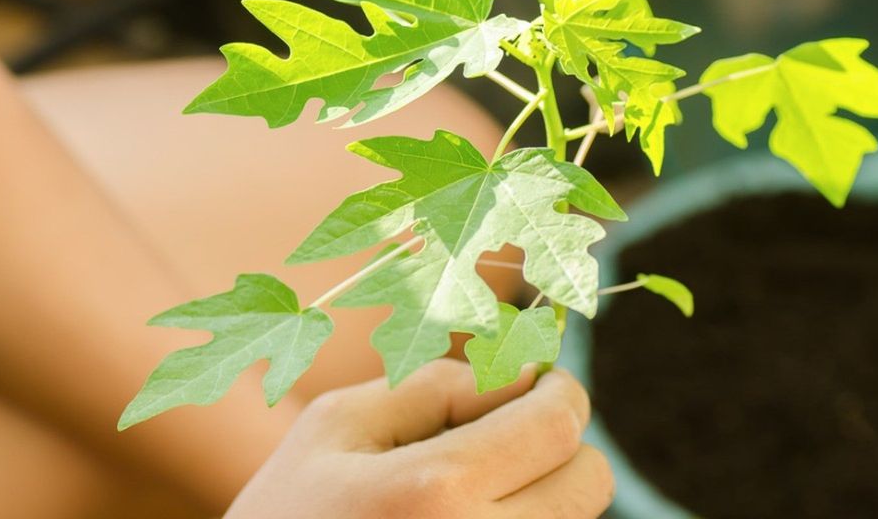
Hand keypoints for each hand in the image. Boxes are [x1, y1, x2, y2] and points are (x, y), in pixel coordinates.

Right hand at [225, 359, 613, 517]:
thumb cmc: (289, 512)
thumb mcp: (338, 425)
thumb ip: (433, 386)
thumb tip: (522, 373)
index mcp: (436, 492)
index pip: (556, 426)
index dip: (560, 392)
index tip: (542, 380)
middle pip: (588, 482)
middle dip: (558, 443)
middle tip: (508, 434)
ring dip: (544, 491)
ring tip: (475, 488)